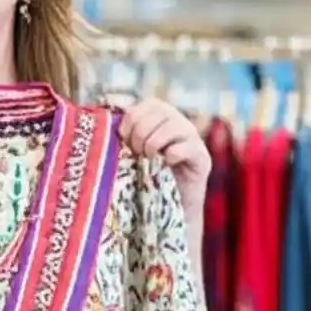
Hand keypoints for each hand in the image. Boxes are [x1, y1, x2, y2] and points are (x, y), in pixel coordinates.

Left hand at [118, 99, 210, 216]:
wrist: (172, 203)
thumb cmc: (147, 174)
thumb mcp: (133, 150)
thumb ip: (125, 134)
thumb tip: (108, 123)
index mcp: (159, 114)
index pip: (142, 107)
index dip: (129, 123)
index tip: (125, 142)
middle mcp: (178, 119)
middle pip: (155, 114)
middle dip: (140, 136)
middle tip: (137, 154)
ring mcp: (192, 136)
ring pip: (170, 128)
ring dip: (153, 146)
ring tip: (150, 159)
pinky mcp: (201, 155)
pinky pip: (182, 148)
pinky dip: (169, 157)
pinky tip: (166, 164)